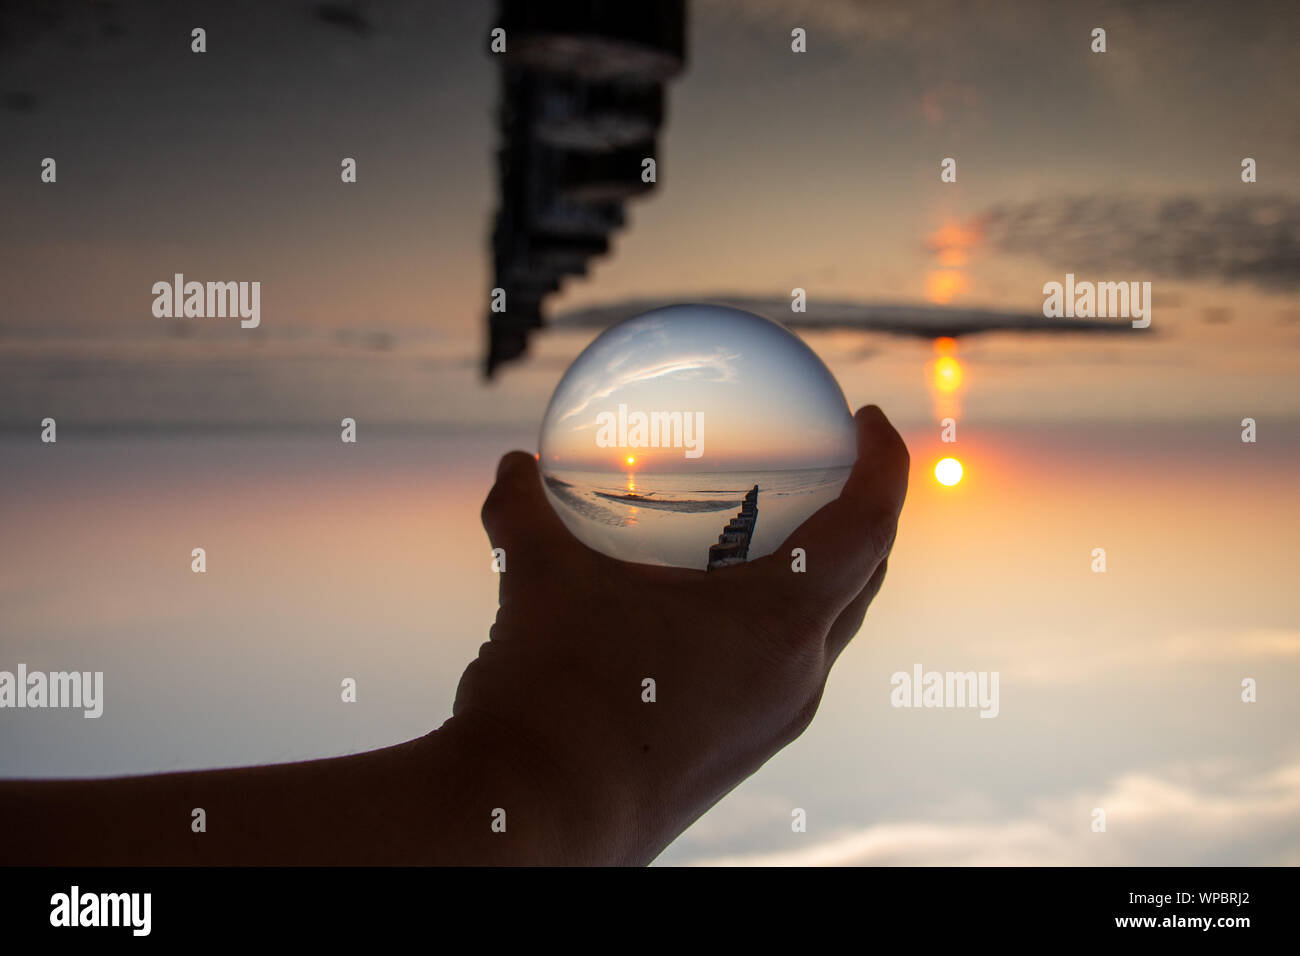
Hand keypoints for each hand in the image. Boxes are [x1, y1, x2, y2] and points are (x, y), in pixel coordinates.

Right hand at [450, 405, 908, 863]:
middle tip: (832, 476)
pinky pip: (777, 676)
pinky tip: (701, 623)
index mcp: (779, 623)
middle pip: (861, 582)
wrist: (536, 822)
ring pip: (821, 637)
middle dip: (862, 522)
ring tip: (773, 545)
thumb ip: (526, 510)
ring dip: (817, 583)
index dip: (887, 464)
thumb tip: (513, 466)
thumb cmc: (553, 695)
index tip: (871, 419)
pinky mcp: (736, 757)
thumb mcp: (536, 582)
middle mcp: (796, 678)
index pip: (869, 526)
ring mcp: (771, 725)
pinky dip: (765, 630)